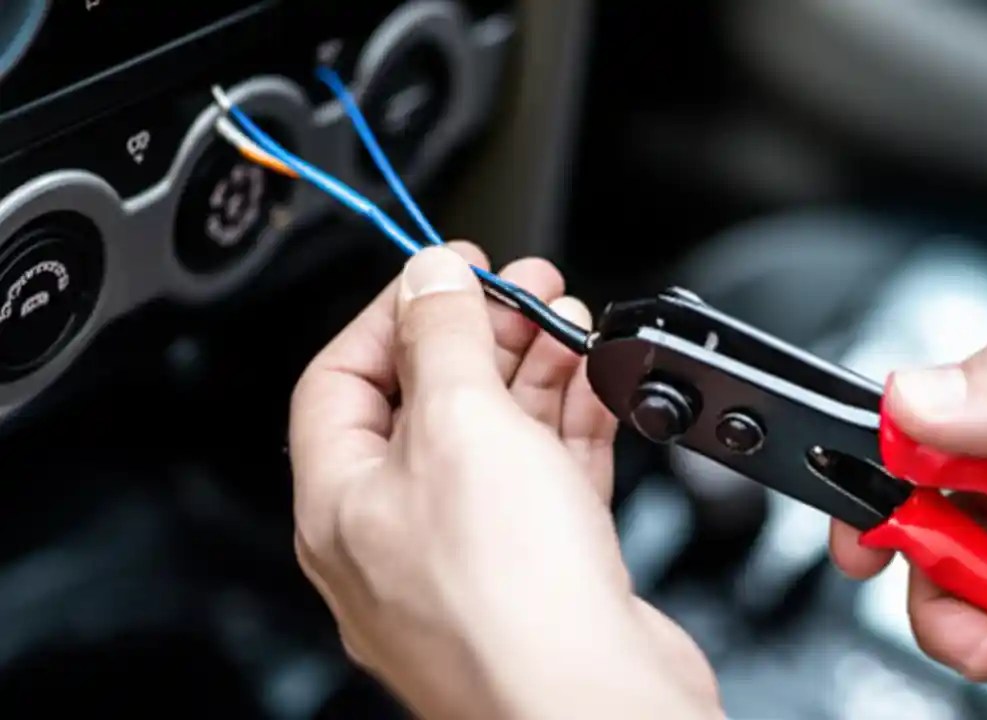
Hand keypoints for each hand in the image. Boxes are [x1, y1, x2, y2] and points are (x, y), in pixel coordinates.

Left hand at [289, 243, 718, 719]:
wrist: (595, 701)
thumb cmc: (510, 601)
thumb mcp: (462, 424)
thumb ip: (441, 337)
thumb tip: (431, 276)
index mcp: (342, 505)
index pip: (342, 380)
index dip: (393, 313)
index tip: (449, 271)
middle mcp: (397, 536)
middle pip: (427, 405)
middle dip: (480, 336)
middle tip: (527, 290)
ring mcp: (472, 559)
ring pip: (494, 441)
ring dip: (532, 374)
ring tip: (570, 324)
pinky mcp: (540, 572)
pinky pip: (544, 482)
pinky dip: (569, 428)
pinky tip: (594, 389)